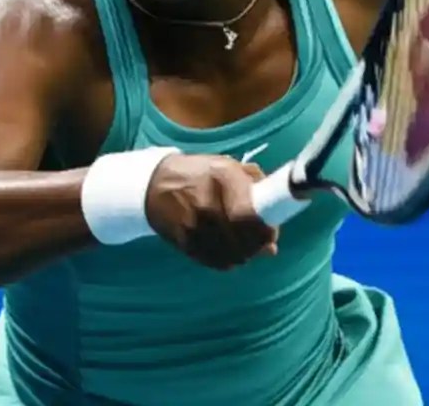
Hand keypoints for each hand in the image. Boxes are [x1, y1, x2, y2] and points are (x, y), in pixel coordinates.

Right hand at [145, 154, 277, 270]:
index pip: (249, 215)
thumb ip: (255, 188)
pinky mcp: (183, 242)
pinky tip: (228, 250)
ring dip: (243, 254)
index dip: (264, 229)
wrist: (153, 183)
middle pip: (242, 240)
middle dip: (257, 244)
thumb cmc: (199, 173)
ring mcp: (193, 225)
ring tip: (246, 246)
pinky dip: (226, 260)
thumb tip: (274, 221)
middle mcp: (206, 203)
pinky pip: (213, 261)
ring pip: (230, 255)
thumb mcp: (227, 167)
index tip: (271, 232)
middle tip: (262, 241)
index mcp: (222, 178)